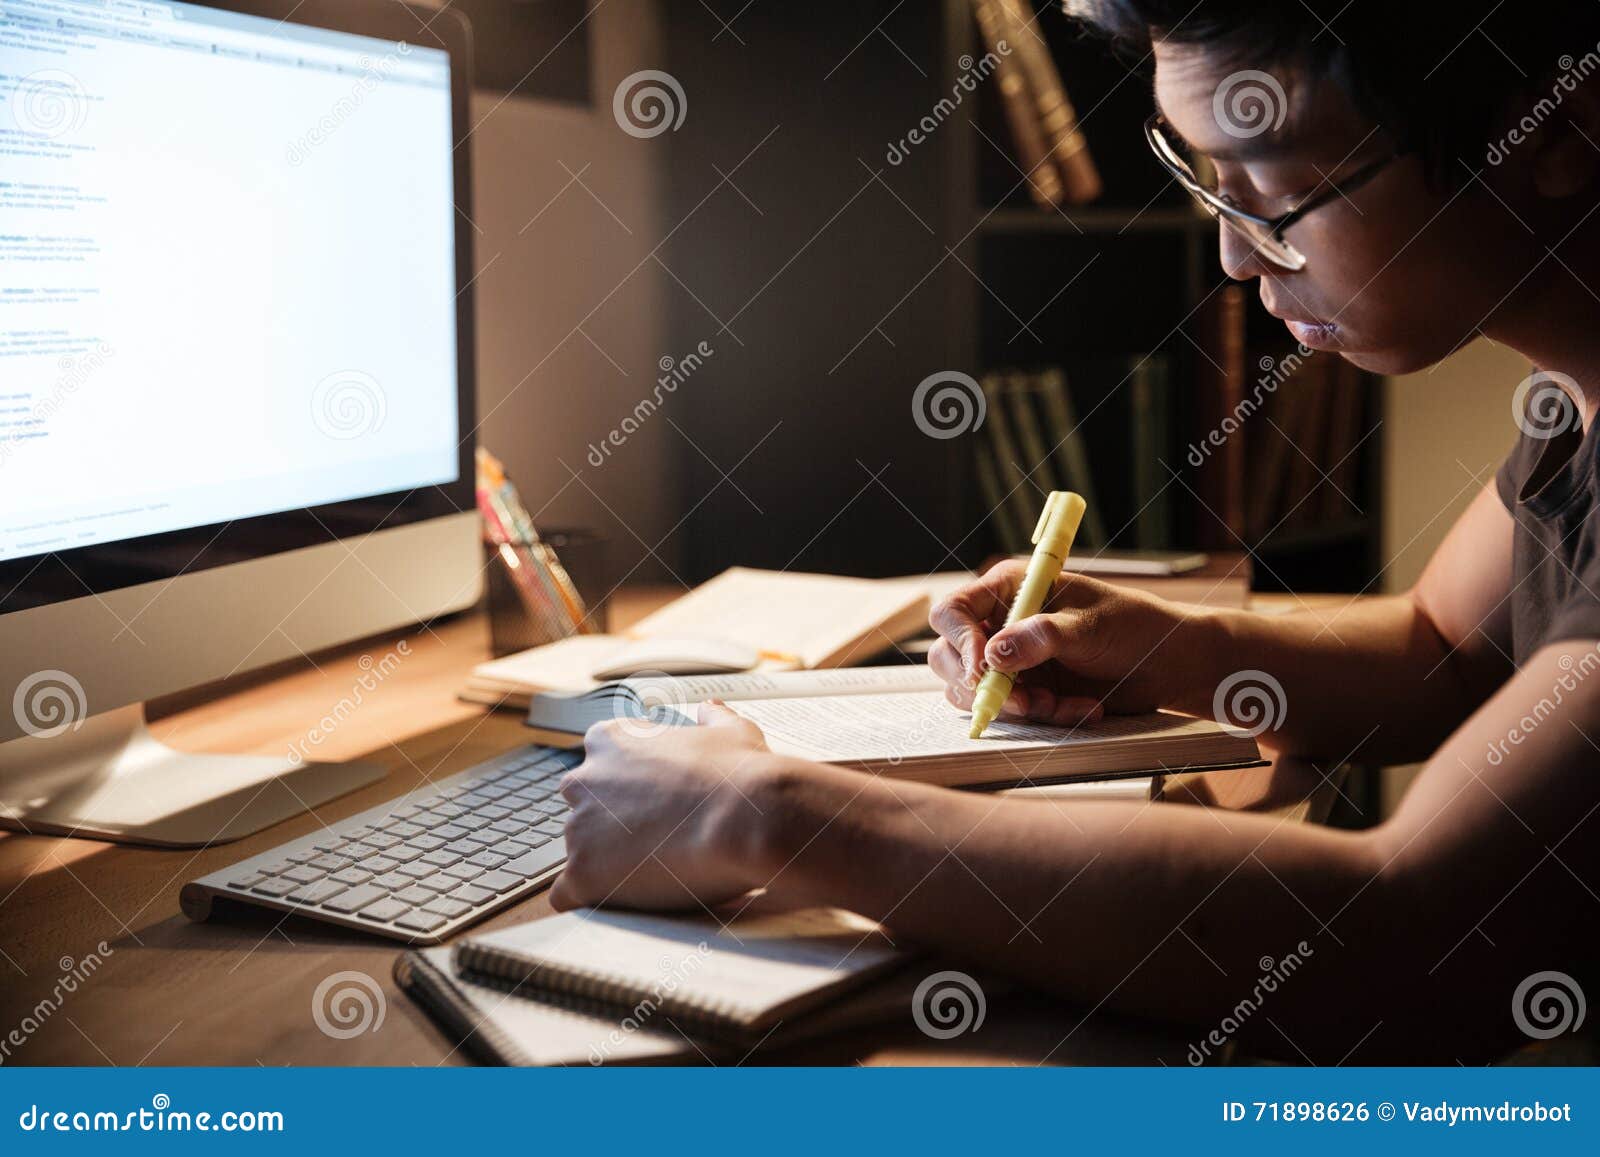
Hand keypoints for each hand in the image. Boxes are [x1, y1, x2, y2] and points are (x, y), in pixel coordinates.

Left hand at [550, 703, 776, 911]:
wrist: (743, 820)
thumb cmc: (740, 775)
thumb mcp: (732, 732)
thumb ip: (713, 718)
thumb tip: (710, 708)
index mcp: (610, 740)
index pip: (600, 762)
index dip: (629, 787)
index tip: (656, 802)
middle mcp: (583, 779)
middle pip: (584, 806)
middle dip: (610, 822)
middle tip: (655, 836)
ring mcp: (578, 829)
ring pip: (579, 850)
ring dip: (606, 861)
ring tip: (654, 871)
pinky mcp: (582, 873)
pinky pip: (566, 894)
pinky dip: (587, 898)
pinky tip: (616, 899)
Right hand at [929, 560, 1215, 723]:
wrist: (1166, 664)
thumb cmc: (1132, 627)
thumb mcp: (1089, 626)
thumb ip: (1041, 638)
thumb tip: (992, 654)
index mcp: (1010, 588)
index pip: (954, 611)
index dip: (959, 640)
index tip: (983, 669)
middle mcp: (1000, 622)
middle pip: (949, 657)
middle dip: (984, 685)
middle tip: (1024, 701)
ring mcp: (1009, 660)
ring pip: (976, 692)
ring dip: (1020, 706)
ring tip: (1065, 704)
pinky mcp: (1025, 690)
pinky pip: (1011, 712)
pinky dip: (1044, 717)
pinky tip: (1082, 708)